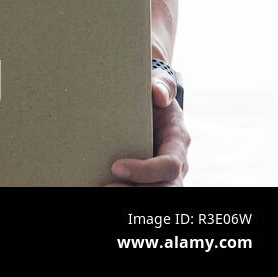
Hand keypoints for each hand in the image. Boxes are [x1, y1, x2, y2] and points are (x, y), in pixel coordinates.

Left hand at [108, 69, 190, 185]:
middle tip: (106, 186)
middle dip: (139, 191)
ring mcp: (162, 173)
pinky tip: (99, 185)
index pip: (170, 165)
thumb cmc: (153, 92)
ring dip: (130, 194)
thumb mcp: (160, 83)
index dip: (146, 170)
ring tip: (101, 188)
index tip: (116, 166)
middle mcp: (175, 162)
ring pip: (155, 193)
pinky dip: (125, 189)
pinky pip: (142, 189)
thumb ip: (162, 85)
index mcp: (178, 141)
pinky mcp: (147, 177)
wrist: (151, 101)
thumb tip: (158, 94)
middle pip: (166, 188)